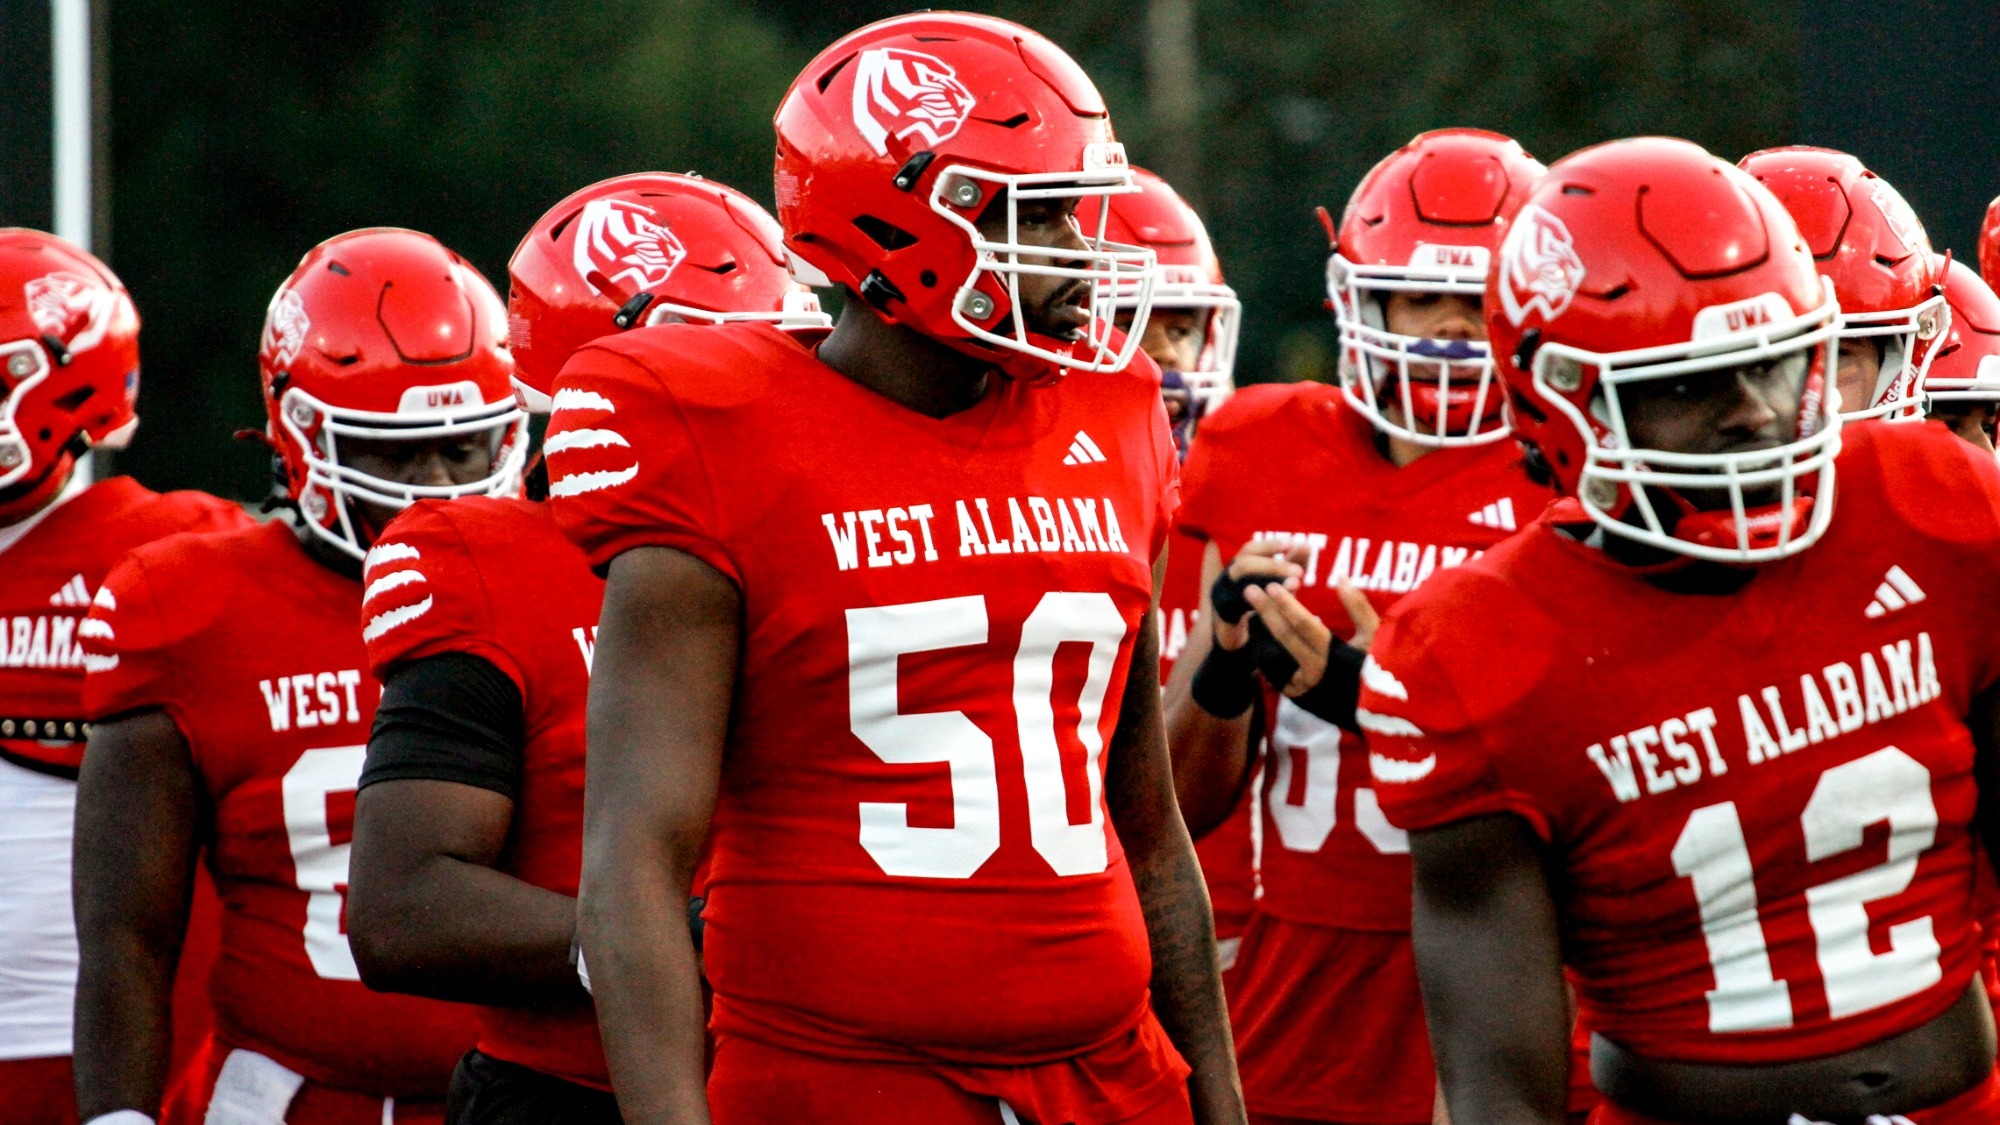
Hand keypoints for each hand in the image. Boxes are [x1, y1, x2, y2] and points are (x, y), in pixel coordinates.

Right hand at [1214, 539, 1305, 652]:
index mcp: (1238, 567)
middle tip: (1300, 572)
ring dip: (1268, 582)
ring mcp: (1221, 594)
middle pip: (1243, 563)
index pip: (1251, 549)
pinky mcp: (1222, 613)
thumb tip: (1306, 545)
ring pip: (1240, 583)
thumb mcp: (1275, 584)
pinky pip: (1239, 604)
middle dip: (1272, 565)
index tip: (1292, 543)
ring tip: (1296, 585)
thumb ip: (1288, 566)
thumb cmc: (1257, 608)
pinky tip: (1282, 603)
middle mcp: (1226, 577)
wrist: (1234, 639)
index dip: (1270, 545)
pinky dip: (1262, 601)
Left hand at [1243, 579, 1375, 696]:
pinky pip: (1274, 668)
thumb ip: (1358, 607)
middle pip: (1284, 636)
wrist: (1372, 707)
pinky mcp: (1293, 693)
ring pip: (1275, 652)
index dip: (1286, 605)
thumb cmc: (1374, 666)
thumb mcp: (1375, 636)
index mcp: (1332, 654)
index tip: (1272, 586)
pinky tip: (1259, 632)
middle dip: (1266, 612)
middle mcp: (1312, 670)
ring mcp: (1300, 684)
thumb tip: (1340, 579)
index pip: (1303, 625)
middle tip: (1250, 591)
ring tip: (1250, 609)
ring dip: (1262, 630)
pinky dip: (1266, 649)